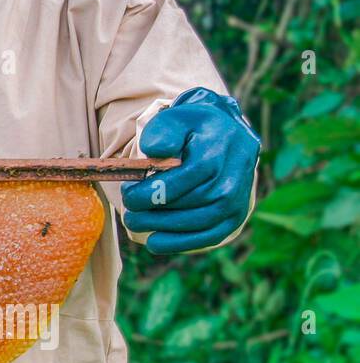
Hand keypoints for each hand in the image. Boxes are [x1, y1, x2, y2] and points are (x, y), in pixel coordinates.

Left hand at [122, 88, 259, 254]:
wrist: (228, 135)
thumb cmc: (194, 128)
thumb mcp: (176, 119)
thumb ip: (162, 131)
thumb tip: (153, 150)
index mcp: (216, 155)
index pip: (180, 181)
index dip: (150, 191)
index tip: (128, 192)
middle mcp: (231, 181)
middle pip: (187, 204)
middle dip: (151, 211)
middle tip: (128, 211)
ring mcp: (236, 202)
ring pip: (196, 223)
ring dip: (161, 228)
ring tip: (136, 222)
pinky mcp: (234, 218)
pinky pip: (208, 237)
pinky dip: (180, 243)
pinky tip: (155, 242)